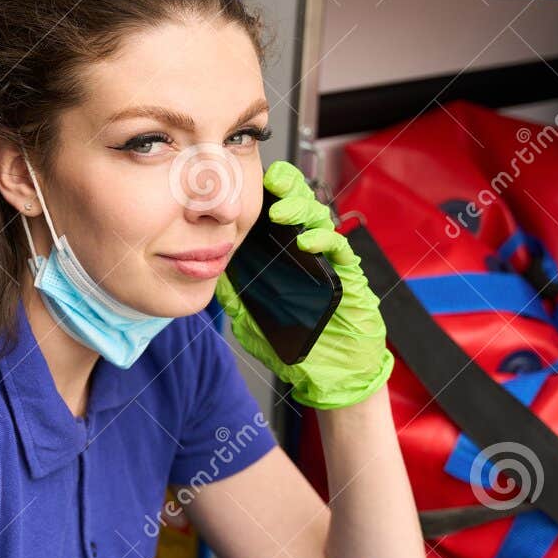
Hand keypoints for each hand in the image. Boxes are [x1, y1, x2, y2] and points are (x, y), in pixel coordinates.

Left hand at [215, 160, 393, 408]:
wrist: (329, 375)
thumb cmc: (294, 346)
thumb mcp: (251, 320)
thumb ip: (234, 297)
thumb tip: (209, 273)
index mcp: (282, 254)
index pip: (275, 210)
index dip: (265, 192)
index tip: (245, 183)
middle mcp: (306, 250)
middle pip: (300, 202)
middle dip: (286, 186)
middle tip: (270, 184)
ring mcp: (329, 260)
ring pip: (320, 216)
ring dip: (300, 208)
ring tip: (279, 213)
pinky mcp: (348, 274)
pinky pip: (339, 248)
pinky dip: (323, 240)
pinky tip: (307, 243)